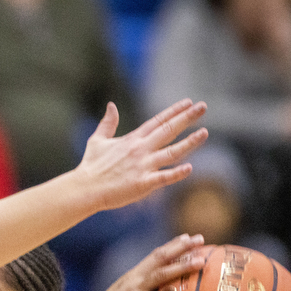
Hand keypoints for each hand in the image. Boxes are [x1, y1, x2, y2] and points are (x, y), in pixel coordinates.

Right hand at [76, 99, 207, 212]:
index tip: (189, 102)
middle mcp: (140, 150)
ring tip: (204, 132)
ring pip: (172, 152)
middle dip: (187, 118)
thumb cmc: (90, 166)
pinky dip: (177, 174)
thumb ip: (107, 123)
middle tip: (203, 107)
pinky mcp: (143, 183)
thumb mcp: (97, 140)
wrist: (85, 188)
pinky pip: (164, 178)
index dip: (174, 111)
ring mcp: (143, 166)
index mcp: (132, 139)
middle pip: (168, 130)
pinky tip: (189, 168)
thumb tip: (111, 105)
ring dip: (189, 142)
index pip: (157, 121)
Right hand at [89, 233, 205, 290]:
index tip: (189, 237)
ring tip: (200, 263)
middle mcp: (132, 278)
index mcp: (132, 276)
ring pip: (159, 275)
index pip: (155, 255)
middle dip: (181, 247)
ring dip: (181, 267)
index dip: (172, 245)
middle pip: (159, 257)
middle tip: (200, 239)